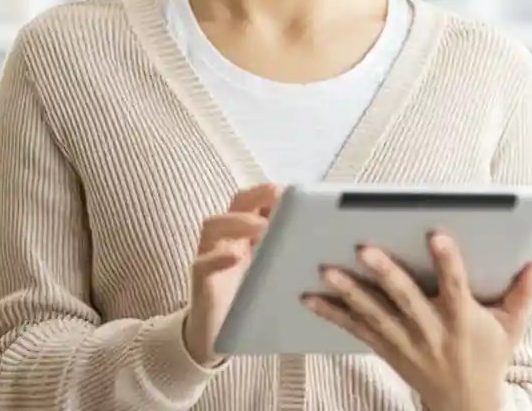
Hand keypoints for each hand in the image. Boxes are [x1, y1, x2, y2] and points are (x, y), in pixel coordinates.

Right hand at [183, 182, 281, 367]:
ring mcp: (211, 256)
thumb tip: (330, 240)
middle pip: (237, 204)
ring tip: (263, 226)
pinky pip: (203, 263)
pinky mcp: (202, 281)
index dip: (272, 193)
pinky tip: (235, 257)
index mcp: (249, 233)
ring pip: (215, 226)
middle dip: (257, 196)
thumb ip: (293, 254)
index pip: (257, 201)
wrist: (221, 341)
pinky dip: (218, 257)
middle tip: (279, 195)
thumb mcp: (278, 273)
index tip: (293, 190)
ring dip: (239, 222)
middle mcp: (229, 237)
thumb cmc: (255, 302)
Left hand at [303, 232, 531, 410]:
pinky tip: (311, 298)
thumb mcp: (512, 327)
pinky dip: (333, 314)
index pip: (456, 287)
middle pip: (405, 299)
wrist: (465, 406)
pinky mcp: (387, 350)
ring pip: (374, 314)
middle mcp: (432, 331)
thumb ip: (524, 291)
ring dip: (349, 292)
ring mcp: (406, 343)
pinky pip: (357, 330)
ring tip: (326, 269)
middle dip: (384, 273)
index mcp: (463, 321)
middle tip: (363, 246)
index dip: (447, 261)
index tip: (436, 235)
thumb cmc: (489, 357)